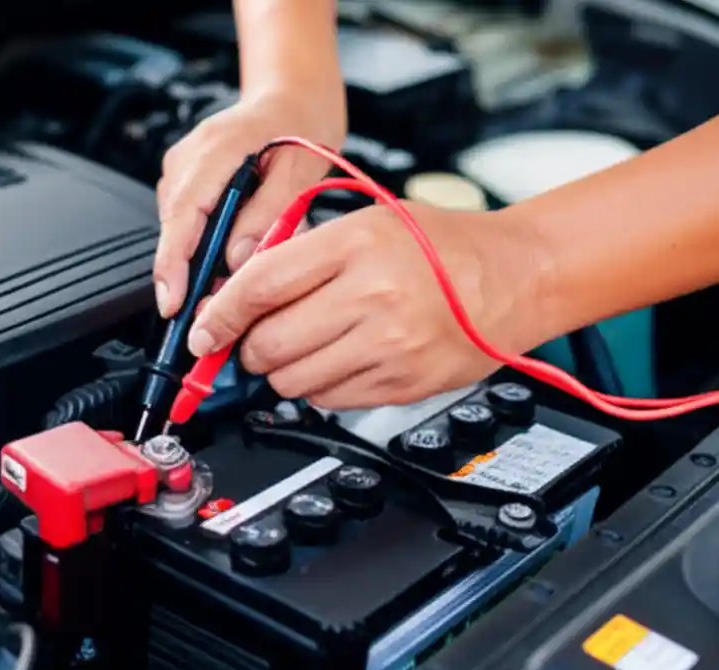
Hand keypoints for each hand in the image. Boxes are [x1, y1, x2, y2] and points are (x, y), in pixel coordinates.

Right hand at [153, 86, 345, 317]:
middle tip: (213, 310)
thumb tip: (239, 258)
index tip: (174, 302)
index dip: (173, 264)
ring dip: (200, 261)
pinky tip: (231, 253)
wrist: (292, 99)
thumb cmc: (299, 127)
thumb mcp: (298, 170)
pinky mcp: (185, 179)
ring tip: (234, 277)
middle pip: (174, 228)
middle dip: (188, 275)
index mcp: (214, 149)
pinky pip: (187, 222)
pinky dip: (205, 245)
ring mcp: (181, 168)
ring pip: (179, 230)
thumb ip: (269, 213)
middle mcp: (188, 158)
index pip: (182, 214)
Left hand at [184, 203, 554, 408]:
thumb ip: (305, 251)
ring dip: (281, 371)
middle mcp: (372, 296)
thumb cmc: (442, 246)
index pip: (261, 283)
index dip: (219, 313)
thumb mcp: (369, 221)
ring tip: (302, 347)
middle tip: (253, 339)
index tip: (203, 328)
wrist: (514, 278)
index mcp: (357, 244)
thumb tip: (240, 289)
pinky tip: (337, 361)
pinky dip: (318, 388)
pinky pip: (330, 400)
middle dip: (248, 347)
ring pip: (294, 380)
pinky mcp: (402, 383)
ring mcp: (389, 345)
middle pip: (270, 342)